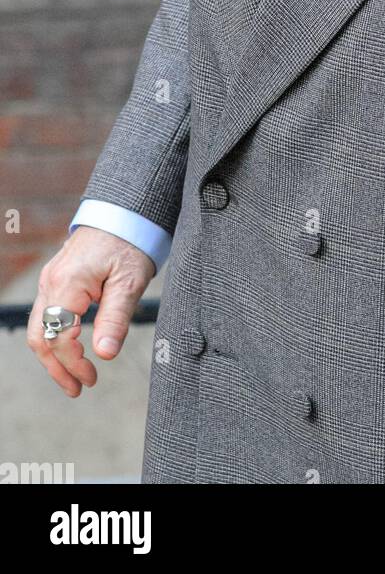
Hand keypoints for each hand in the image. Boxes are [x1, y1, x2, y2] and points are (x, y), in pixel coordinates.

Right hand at [27, 226, 155, 396]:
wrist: (125, 210)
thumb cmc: (130, 242)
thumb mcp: (129, 282)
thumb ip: (115, 319)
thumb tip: (105, 355)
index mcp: (67, 285)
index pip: (59, 338)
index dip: (73, 364)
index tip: (91, 378)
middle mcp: (51, 282)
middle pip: (39, 337)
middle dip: (56, 368)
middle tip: (78, 389)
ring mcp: (51, 279)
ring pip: (38, 328)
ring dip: (53, 356)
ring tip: (75, 377)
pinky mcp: (57, 278)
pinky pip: (46, 314)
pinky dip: (55, 337)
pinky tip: (73, 349)